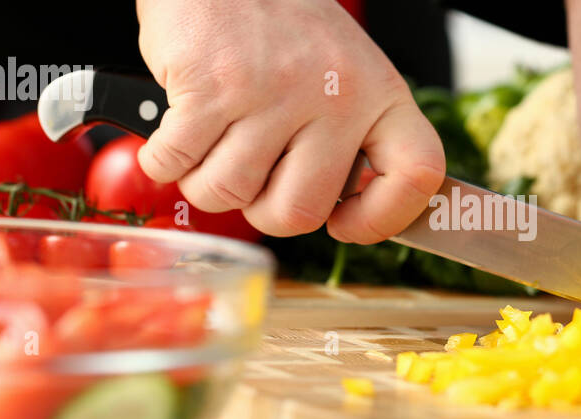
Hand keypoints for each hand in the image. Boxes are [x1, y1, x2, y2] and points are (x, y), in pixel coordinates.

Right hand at [135, 0, 444, 242]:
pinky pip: (177, 164)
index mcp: (380, 94)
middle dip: (260, 211)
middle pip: (299, 212)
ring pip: (229, 193)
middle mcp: (336, 95)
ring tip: (212, 143)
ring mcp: (273, 92)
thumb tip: (346, 216)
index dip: (382, 218)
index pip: (417, 175)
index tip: (344, 224)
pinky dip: (163, 160)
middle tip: (252, 179)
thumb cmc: (281, 31)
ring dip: (205, 182)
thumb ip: (353, 139)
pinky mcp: (211, 88)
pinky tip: (176, 132)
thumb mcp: (345, 75)